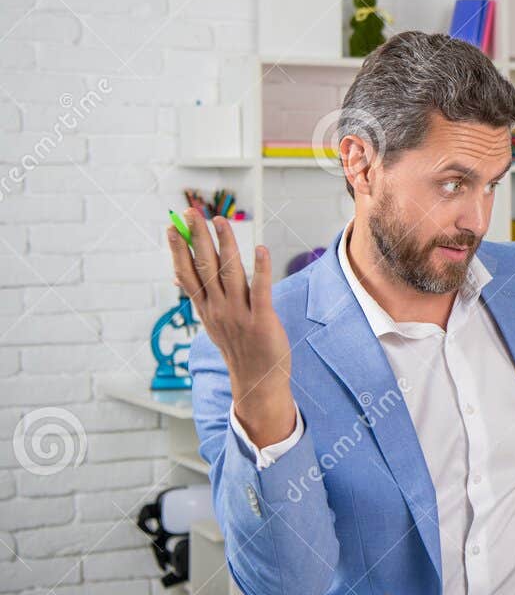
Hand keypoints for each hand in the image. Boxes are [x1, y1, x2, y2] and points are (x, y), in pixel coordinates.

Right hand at [167, 211, 293, 444]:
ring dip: (225, 245)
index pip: (187, 274)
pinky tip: (259, 249)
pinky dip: (259, 269)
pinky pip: (260, 290)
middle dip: (197, 238)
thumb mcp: (212, 322)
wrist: (257, 382)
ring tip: (219, 221)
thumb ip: (199, 296)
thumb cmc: (238, 348)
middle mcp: (218, 308)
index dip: (179, 250)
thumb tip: (177, 274)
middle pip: (205, 267)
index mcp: (206, 308)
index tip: (172, 227)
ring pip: (229, 272)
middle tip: (192, 212)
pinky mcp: (262, 320)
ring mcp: (238, 314)